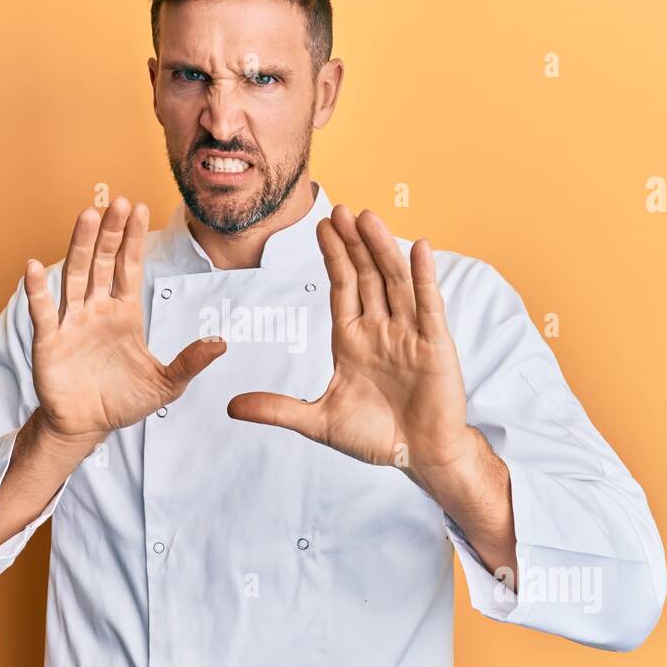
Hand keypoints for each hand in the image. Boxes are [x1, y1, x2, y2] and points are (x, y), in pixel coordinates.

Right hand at [25, 196, 226, 450]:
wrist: (87, 426)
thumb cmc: (124, 401)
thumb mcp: (166, 385)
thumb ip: (190, 362)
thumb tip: (222, 343)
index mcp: (124, 313)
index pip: (129, 268)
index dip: (134, 239)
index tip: (140, 208)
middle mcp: (96, 309)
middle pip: (102, 262)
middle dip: (111, 233)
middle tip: (118, 201)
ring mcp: (71, 322)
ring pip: (75, 276)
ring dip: (79, 245)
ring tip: (87, 215)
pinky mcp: (49, 341)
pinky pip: (42, 311)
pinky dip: (36, 290)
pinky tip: (32, 266)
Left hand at [227, 205, 476, 479]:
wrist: (419, 458)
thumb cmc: (375, 437)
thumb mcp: (318, 422)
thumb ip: (277, 409)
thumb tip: (231, 406)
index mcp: (352, 340)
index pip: (342, 288)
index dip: (333, 257)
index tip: (321, 226)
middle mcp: (381, 330)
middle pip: (366, 277)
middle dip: (353, 244)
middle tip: (339, 209)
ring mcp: (409, 335)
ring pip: (394, 283)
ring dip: (382, 250)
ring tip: (368, 218)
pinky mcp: (435, 346)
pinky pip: (429, 306)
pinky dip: (425, 277)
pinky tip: (420, 249)